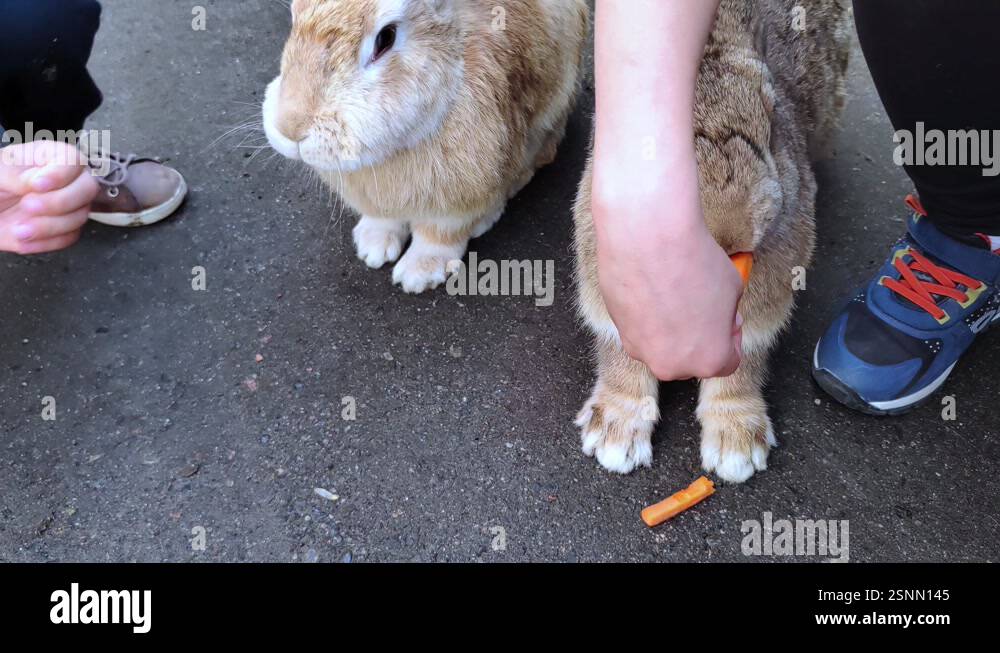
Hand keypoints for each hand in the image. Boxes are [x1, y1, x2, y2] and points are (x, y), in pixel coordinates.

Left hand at [0, 140, 98, 253]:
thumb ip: (15, 173)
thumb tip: (37, 181)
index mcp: (47, 156)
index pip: (73, 159)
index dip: (60, 174)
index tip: (37, 185)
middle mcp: (64, 180)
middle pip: (88, 188)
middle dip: (60, 202)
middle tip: (28, 206)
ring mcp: (67, 205)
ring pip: (80, 216)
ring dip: (49, 226)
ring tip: (20, 229)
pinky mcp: (63, 228)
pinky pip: (69, 237)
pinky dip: (46, 242)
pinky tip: (24, 239)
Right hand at [593, 164, 743, 380]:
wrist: (647, 236)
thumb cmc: (692, 261)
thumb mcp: (732, 290)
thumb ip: (726, 315)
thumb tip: (717, 318)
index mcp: (708, 359)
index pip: (727, 362)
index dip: (730, 337)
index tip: (727, 320)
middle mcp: (672, 365)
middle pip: (691, 358)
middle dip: (698, 336)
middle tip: (700, 305)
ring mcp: (640, 349)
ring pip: (661, 345)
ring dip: (670, 327)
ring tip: (672, 293)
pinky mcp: (618, 329)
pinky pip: (639, 328)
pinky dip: (647, 314)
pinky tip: (652, 287)